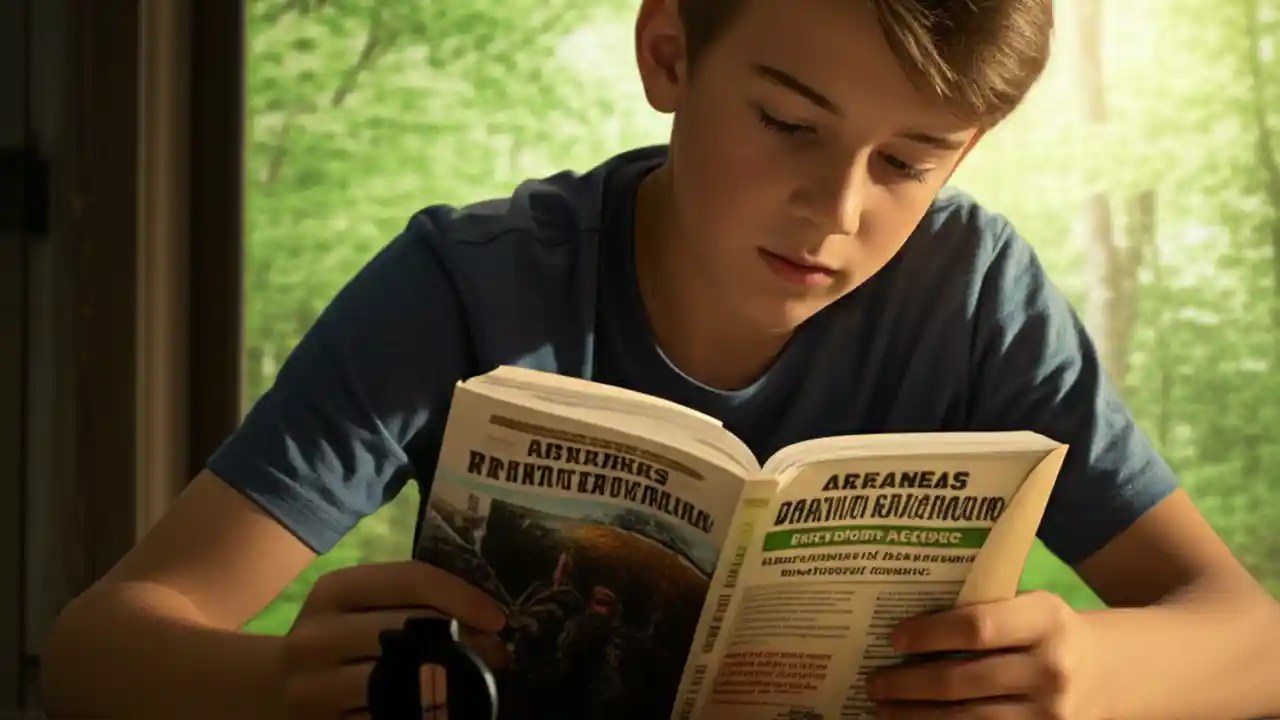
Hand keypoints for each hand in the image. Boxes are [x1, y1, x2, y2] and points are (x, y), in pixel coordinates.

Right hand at [274, 560, 506, 719]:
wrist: (268, 687)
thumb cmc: (335, 637)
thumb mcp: (356, 606)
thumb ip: (408, 602)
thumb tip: (485, 620)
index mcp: (333, 590)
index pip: (410, 580)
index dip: (461, 596)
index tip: (497, 618)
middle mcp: (317, 636)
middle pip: (409, 631)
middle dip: (465, 643)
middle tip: (497, 653)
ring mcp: (313, 688)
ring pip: (399, 683)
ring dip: (448, 683)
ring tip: (475, 683)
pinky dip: (420, 713)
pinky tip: (438, 708)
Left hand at [866, 591, 1107, 719]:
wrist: (1112, 671)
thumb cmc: (1049, 632)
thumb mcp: (1031, 607)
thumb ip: (984, 610)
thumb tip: (907, 626)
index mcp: (1045, 619)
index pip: (978, 627)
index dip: (930, 634)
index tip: (893, 638)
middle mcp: (1052, 668)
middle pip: (964, 681)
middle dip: (910, 685)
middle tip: (874, 683)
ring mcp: (1052, 713)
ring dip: (918, 718)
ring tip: (884, 711)